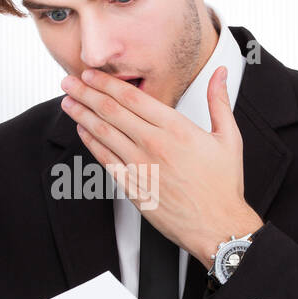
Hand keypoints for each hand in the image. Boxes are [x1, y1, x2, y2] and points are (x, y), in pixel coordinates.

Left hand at [59, 67, 260, 268]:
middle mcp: (155, 144)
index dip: (106, 83)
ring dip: (82, 115)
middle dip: (86, 93)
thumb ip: (219, 102)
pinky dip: (91, 143)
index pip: (132, 97)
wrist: (217, 226)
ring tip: (68, 102)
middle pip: (111, 111)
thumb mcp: (229, 138)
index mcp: (176, 129)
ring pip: (103, 133)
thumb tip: (220, 73)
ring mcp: (141, 167)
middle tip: (69, 81)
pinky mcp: (133, 187)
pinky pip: (105, 160)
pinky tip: (82, 131)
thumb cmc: (223, 186)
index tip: (92, 73)